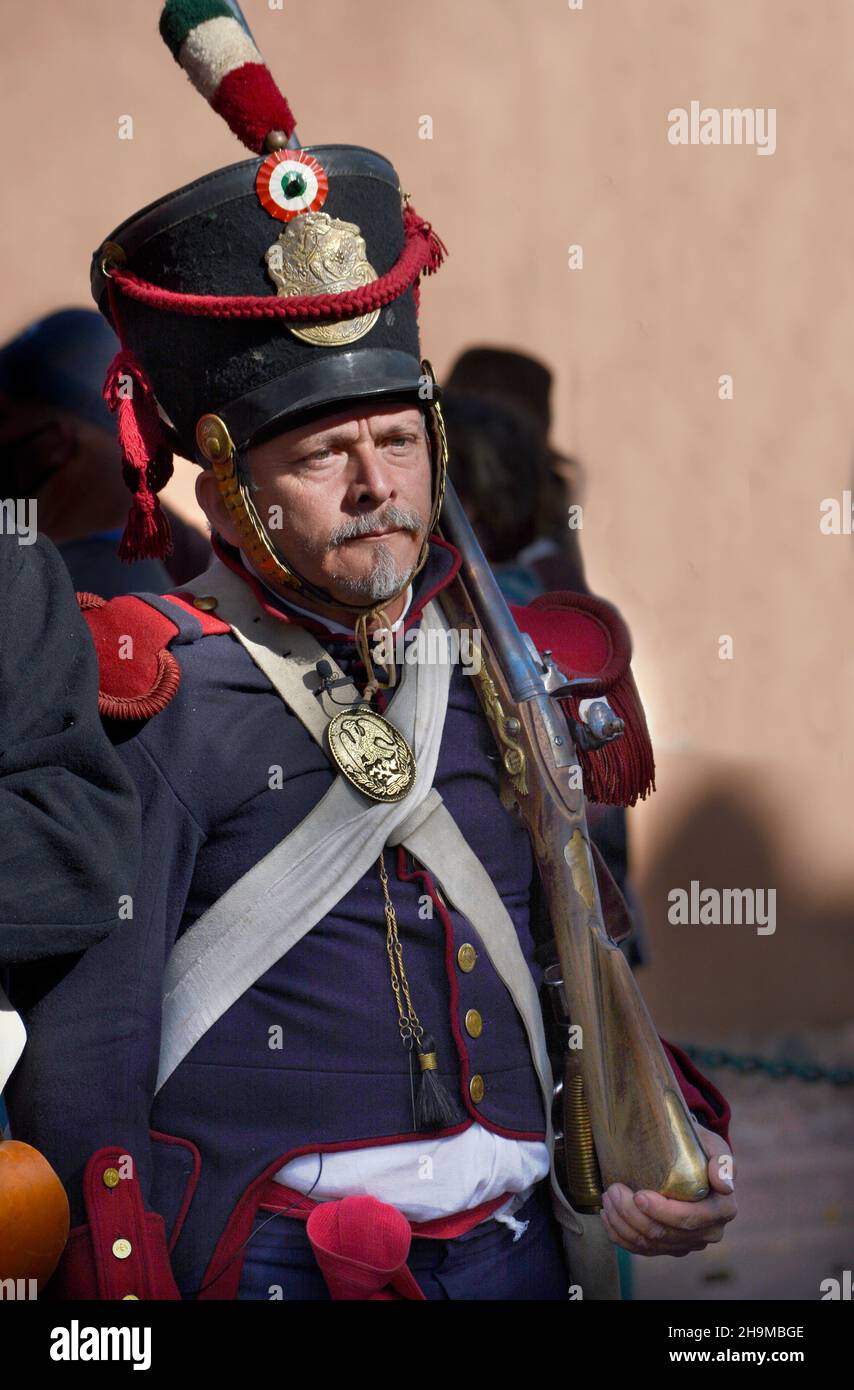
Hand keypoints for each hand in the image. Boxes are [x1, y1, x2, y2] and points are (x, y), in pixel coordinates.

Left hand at [600, 1123, 736, 1257]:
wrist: (690, 1157)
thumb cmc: (699, 1147)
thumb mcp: (713, 1145)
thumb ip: (722, 1161)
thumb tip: (724, 1184)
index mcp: (723, 1209)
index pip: (690, 1219)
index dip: (662, 1213)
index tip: (639, 1195)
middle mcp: (709, 1232)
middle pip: (665, 1234)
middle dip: (633, 1215)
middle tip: (613, 1190)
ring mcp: (689, 1243)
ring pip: (650, 1244)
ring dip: (623, 1224)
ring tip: (608, 1198)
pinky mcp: (671, 1247)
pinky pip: (642, 1249)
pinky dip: (621, 1235)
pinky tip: (608, 1217)